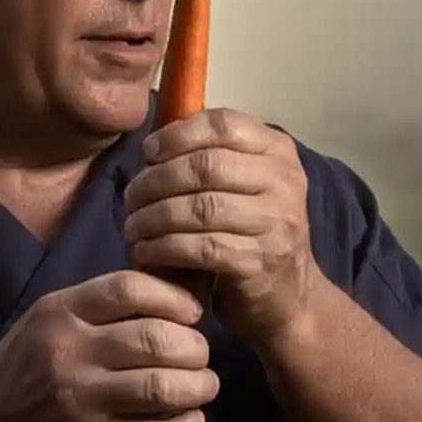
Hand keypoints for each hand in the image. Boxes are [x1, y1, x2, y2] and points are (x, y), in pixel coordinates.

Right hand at [0, 270, 219, 421]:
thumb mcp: (43, 324)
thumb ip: (95, 310)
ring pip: (163, 386)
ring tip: (204, 384)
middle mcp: (69, 351)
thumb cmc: (16, 372)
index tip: (192, 312)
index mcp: (58, 312)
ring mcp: (79, 401)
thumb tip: (168, 301)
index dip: (173, 297)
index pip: (129, 288)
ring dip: (198, 385)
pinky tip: (191, 419)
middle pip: (156, 337)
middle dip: (194, 346)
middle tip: (200, 353)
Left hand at [123, 108, 321, 347]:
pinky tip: (145, 251)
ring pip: (199, 207)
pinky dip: (164, 247)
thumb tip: (153, 143)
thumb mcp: (247, 184)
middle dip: (156, 180)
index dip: (177, 135)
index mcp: (278, 152)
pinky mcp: (259, 261)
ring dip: (153, 216)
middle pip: (205, 165)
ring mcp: (275, 222)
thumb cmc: (253, 232)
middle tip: (131, 198)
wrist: (290, 297)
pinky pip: (200, 247)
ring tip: (132, 227)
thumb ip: (213, 156)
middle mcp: (284, 181)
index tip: (147, 153)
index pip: (224, 124)